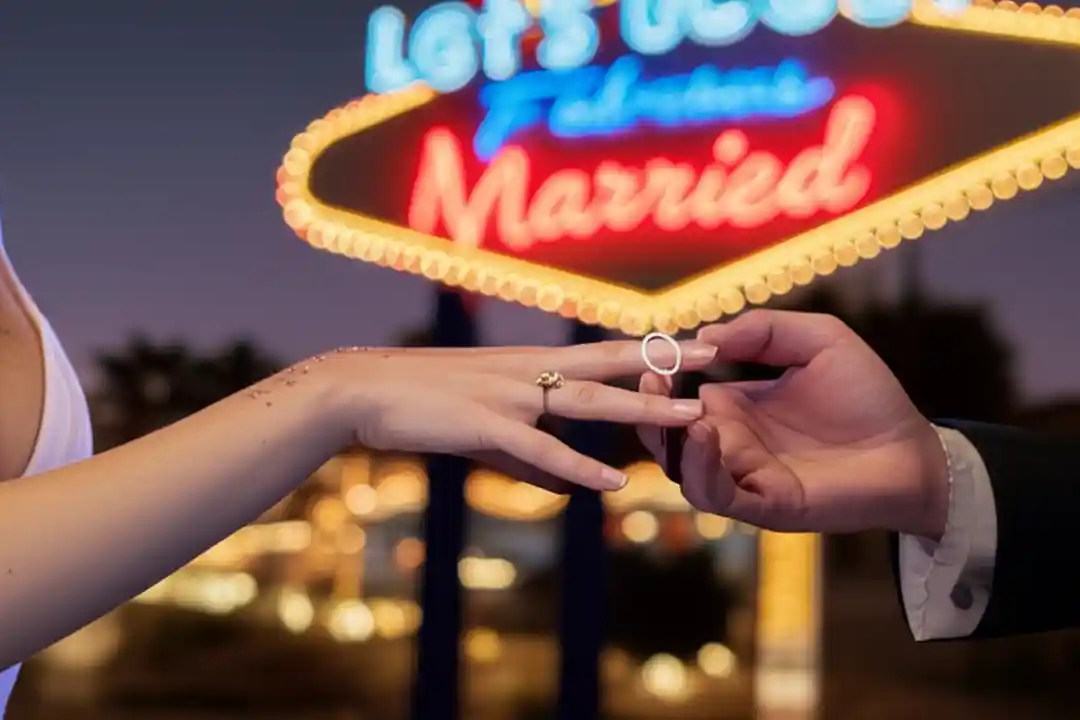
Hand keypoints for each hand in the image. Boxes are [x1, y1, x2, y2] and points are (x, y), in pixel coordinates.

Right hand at [318, 340, 716, 492]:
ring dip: (644, 408)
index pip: (604, 353)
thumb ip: (528, 458)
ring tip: (692, 416)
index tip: (694, 345)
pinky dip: (579, 465)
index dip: (651, 349)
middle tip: (718, 353)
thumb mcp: (484, 431)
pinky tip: (613, 480)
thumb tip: (565, 489)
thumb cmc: (420, 406)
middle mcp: (529, 371)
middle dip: (667, 360)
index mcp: (530, 365)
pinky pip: (542, 448)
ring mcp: (510, 395)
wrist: (360, 392)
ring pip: (590, 400)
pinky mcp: (485, 425)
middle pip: (612, 362)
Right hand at [638, 311, 948, 538]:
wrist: (912, 450)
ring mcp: (746, 475)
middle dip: (648, 410)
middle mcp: (734, 442)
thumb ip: (765, 329)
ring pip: (685, 469)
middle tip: (648, 381)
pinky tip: (705, 435)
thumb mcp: (819, 339)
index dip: (660, 374)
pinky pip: (719, 494)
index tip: (653, 352)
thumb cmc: (869, 395)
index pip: (679, 392)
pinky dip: (702, 469)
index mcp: (738, 405)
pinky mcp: (766, 503)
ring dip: (671, 443)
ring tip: (680, 412)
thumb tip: (707, 334)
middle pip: (668, 436)